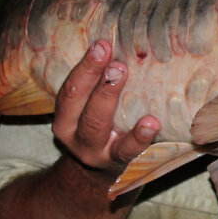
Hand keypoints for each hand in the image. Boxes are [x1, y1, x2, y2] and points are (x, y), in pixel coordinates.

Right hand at [52, 40, 159, 174]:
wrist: (99, 177)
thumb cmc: (102, 127)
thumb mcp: (91, 109)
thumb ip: (99, 82)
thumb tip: (122, 42)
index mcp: (66, 116)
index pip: (71, 89)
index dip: (85, 67)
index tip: (102, 44)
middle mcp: (75, 134)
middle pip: (80, 104)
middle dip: (96, 79)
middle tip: (115, 61)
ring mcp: (97, 150)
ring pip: (97, 125)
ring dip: (109, 98)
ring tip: (123, 77)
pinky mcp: (120, 163)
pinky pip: (129, 150)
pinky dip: (140, 136)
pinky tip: (151, 123)